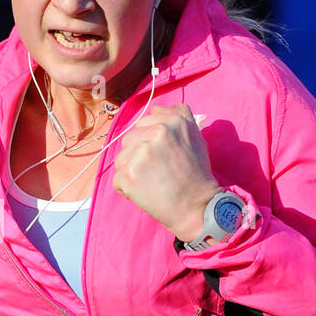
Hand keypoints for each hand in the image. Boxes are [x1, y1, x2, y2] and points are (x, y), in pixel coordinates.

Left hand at [112, 104, 219, 239]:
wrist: (197, 207)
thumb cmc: (196, 174)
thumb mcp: (195, 137)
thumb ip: (177, 117)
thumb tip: (153, 109)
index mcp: (172, 121)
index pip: (142, 124)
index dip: (149, 142)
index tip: (163, 156)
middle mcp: (157, 133)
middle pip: (129, 140)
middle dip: (138, 156)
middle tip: (158, 172)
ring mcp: (141, 153)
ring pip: (121, 159)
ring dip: (132, 172)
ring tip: (152, 182)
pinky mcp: (129, 174)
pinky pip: (118, 179)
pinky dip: (128, 189)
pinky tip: (147, 193)